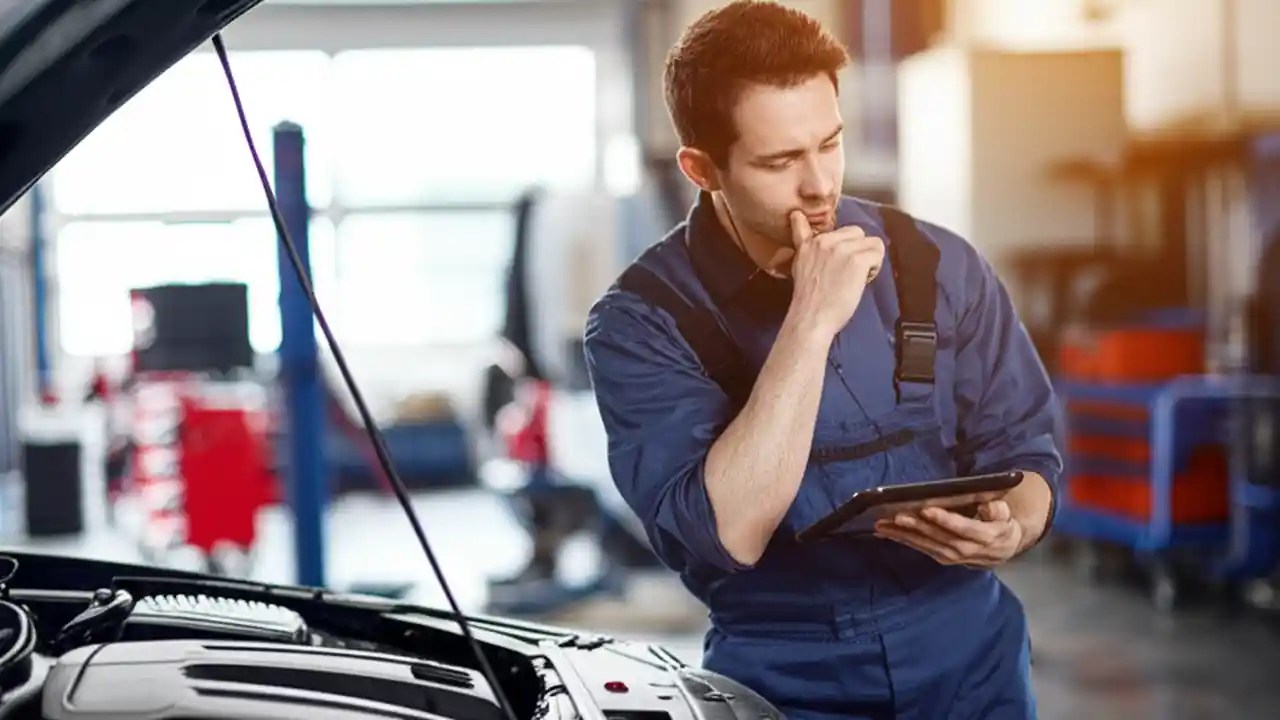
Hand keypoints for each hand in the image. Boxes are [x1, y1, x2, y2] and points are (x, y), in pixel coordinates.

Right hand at [786, 211, 885, 338]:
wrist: (812, 318)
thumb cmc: (808, 302)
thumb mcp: (799, 269)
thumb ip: (806, 251)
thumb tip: (814, 245)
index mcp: (808, 244)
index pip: (804, 222)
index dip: (812, 223)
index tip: (802, 218)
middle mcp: (824, 241)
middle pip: (855, 232)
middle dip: (857, 248)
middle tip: (851, 270)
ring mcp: (842, 249)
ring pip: (870, 241)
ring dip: (869, 257)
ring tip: (859, 276)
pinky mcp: (857, 260)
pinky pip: (878, 252)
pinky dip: (876, 266)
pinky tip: (865, 279)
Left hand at [873, 501, 1024, 567]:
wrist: (1001, 550)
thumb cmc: (1001, 525)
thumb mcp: (1006, 515)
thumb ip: (998, 510)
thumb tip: (988, 506)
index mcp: (984, 536)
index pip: (962, 527)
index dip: (944, 519)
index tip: (927, 509)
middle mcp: (965, 549)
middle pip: (937, 536)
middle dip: (916, 526)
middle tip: (897, 516)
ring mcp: (950, 556)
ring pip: (924, 543)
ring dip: (902, 534)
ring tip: (883, 525)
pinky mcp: (939, 557)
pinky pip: (919, 547)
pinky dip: (902, 540)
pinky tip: (885, 532)